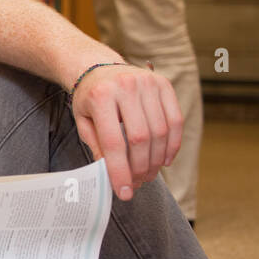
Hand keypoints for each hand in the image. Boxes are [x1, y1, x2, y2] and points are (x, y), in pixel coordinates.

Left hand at [70, 63, 183, 201]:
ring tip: (148, 174)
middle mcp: (126, 87)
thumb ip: (97, 146)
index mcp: (100, 96)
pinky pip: (176, 120)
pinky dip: (173, 144)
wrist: (97, 67)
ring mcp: (148, 83)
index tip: (123, 192)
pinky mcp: (164, 84)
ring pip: (161, 132)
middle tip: (137, 183)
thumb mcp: (83, 121)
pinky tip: (164, 160)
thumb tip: (112, 177)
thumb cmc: (89, 99)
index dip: (120, 170)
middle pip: (141, 139)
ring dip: (156, 160)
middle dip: (140, 167)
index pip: (114, 142)